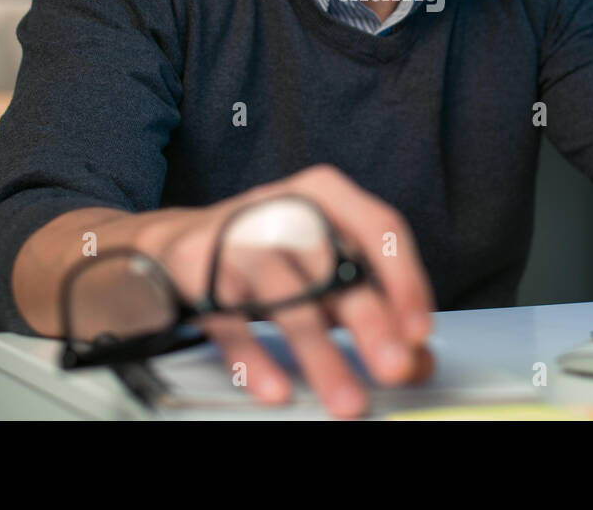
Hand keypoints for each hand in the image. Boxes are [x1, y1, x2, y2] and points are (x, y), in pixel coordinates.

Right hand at [137, 164, 435, 418]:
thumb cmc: (263, 249)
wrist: (171, 242)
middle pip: (333, 263)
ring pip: (285, 295)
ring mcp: (234, 235)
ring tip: (345, 399)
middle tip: (396, 367)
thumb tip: (419, 359)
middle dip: (370, 321)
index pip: (379, 226)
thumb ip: (369, 301)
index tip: (421, 330)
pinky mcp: (195, 269)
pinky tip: (276, 388)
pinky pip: (230, 320)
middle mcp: (280, 205)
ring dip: (320, 353)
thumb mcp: (322, 264)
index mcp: (323, 193)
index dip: (405, 280)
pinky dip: (254, 359)